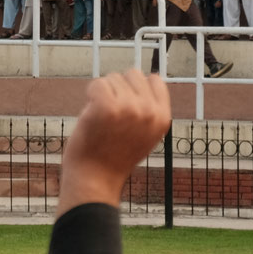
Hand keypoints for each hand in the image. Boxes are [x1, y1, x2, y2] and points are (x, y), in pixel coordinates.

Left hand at [56, 69, 170, 215]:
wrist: (95, 178)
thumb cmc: (114, 155)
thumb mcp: (144, 134)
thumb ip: (148, 109)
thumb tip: (147, 77)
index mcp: (162, 118)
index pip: (154, 80)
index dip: (136, 89)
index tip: (126, 107)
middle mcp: (149, 111)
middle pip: (132, 74)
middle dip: (119, 89)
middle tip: (111, 116)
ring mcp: (129, 107)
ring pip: (112, 78)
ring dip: (103, 94)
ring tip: (102, 120)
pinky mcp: (106, 106)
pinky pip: (97, 83)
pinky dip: (90, 95)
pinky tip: (91, 115)